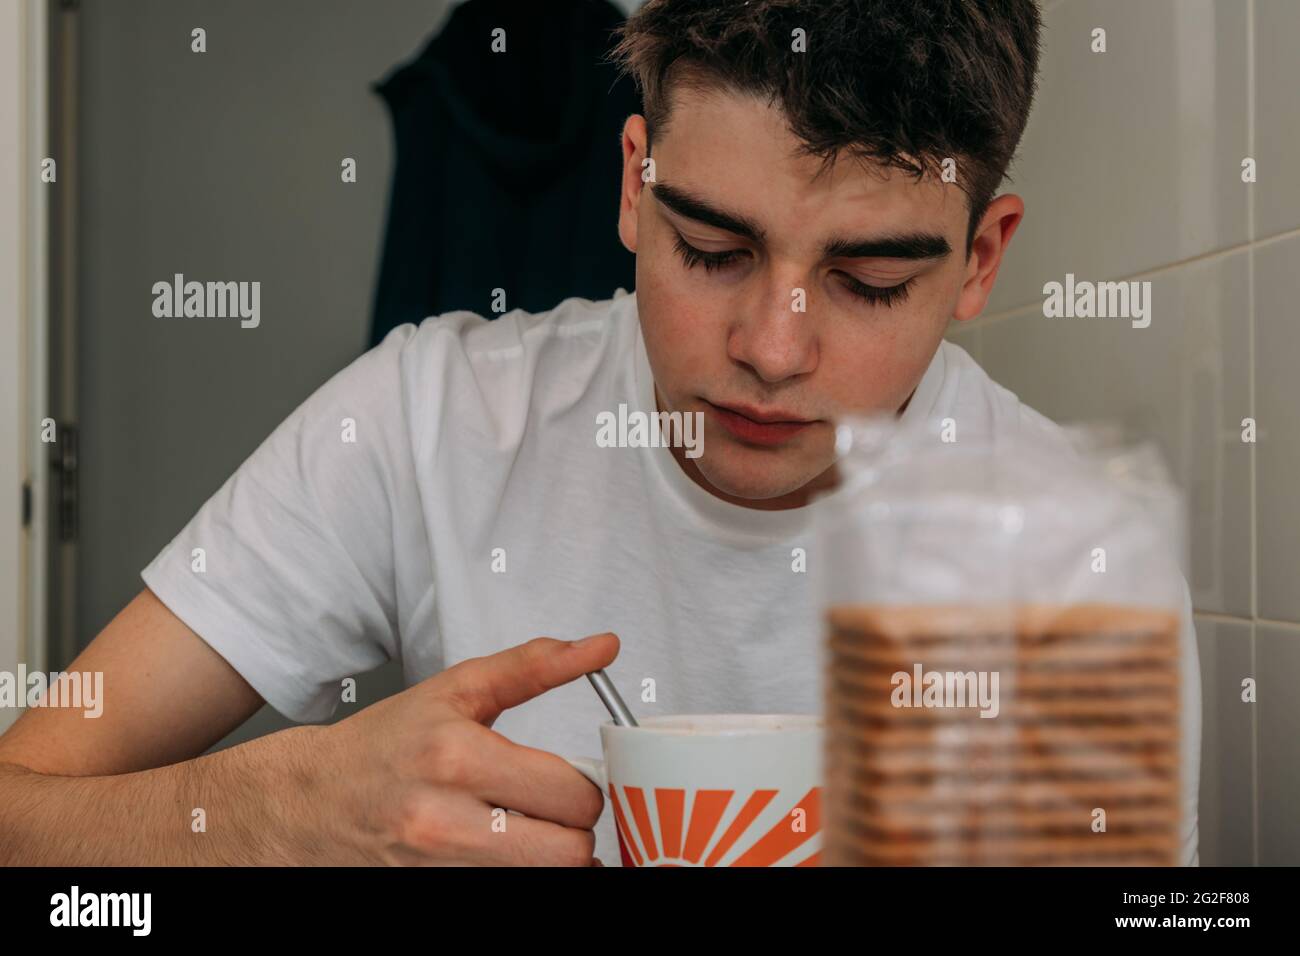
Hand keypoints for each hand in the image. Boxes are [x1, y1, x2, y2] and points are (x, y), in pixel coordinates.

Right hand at [311, 633, 619, 865]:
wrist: (305, 802)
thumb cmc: (383, 745)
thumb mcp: (455, 691)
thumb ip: (533, 667)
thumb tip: (602, 647)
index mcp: (457, 757)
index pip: (572, 796)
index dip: (584, 788)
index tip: (567, 781)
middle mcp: (444, 821)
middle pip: (568, 853)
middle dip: (573, 830)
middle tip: (551, 811)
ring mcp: (436, 868)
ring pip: (542, 879)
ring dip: (545, 856)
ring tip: (522, 829)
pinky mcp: (431, 894)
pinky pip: (506, 893)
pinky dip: (513, 872)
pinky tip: (496, 850)